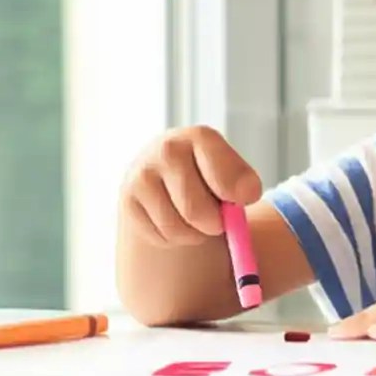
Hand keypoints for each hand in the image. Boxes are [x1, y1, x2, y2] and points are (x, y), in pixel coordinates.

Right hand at [121, 126, 261, 247]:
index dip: (238, 197)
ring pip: (176, 229)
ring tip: (197, 218)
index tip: (247, 200)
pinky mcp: (128, 199)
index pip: (225, 179)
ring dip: (194, 234)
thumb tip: (247, 196)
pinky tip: (175, 218)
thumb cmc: (212, 175)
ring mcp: (142, 174)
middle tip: (220, 218)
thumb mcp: (233, 173)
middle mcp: (167, 150)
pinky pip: (159, 237)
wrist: (169, 173)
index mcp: (200, 137)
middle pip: (197, 212)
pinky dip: (174, 238)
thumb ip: (244, 185)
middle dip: (215, 224)